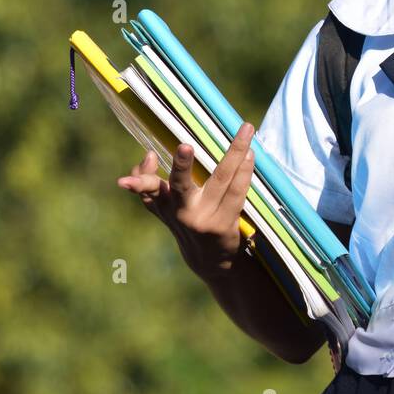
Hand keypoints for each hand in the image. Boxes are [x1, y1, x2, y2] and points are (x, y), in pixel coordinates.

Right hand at [116, 123, 257, 279]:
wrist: (210, 261)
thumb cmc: (186, 224)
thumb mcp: (164, 208)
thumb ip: (150, 184)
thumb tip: (148, 155)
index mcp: (165, 205)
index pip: (149, 189)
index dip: (143, 176)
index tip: (148, 157)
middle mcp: (182, 213)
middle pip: (181, 185)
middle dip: (181, 166)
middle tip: (185, 146)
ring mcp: (205, 219)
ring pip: (221, 179)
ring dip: (234, 154)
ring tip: (245, 132)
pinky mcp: (225, 224)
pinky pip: (238, 192)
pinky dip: (245, 171)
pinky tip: (250, 154)